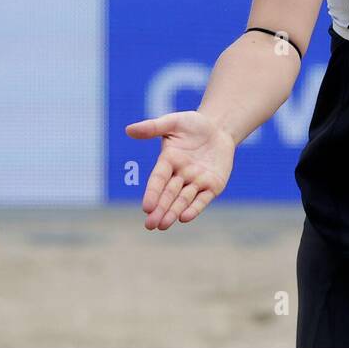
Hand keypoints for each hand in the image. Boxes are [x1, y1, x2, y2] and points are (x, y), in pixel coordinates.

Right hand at [125, 110, 235, 228]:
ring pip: (183, 200)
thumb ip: (153, 127)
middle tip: (150, 225)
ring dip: (173, 212)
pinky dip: (194, 208)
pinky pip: (202, 199)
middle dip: (160, 209)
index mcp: (168, 161)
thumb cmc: (194, 124)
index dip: (152, 192)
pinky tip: (185, 218)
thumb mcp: (174, 122)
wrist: (219, 128)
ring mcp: (196, 181)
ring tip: (163, 225)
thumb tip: (129, 130)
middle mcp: (180, 175)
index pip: (158, 179)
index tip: (146, 206)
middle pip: (168, 194)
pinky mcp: (213, 186)